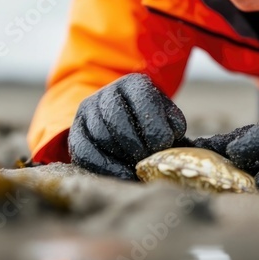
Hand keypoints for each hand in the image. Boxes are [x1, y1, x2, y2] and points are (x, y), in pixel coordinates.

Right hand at [69, 73, 186, 179]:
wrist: (125, 122)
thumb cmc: (152, 124)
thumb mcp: (166, 117)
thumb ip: (175, 125)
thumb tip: (182, 137)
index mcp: (134, 84)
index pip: (142, 98)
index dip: (153, 123)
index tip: (164, 144)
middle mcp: (107, 92)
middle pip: (117, 118)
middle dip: (136, 144)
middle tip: (149, 161)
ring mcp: (88, 111)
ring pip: (100, 135)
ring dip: (121, 156)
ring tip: (139, 169)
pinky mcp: (76, 132)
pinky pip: (83, 151)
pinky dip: (104, 167)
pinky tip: (123, 176)